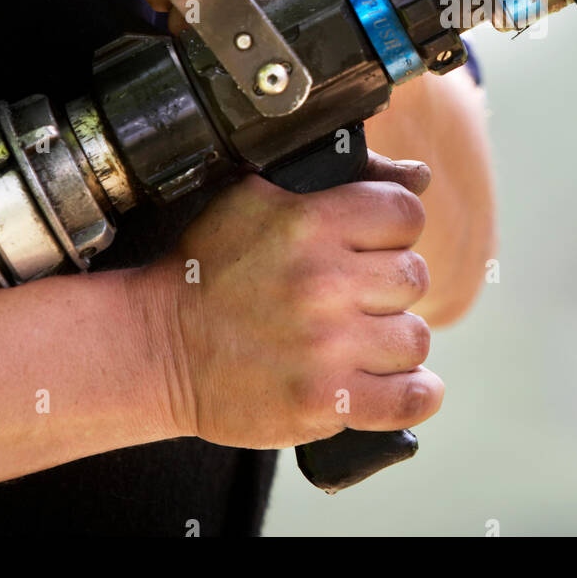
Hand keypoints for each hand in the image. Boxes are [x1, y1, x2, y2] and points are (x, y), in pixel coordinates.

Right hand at [136, 152, 443, 449]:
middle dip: (389, 286)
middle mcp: (324, 283)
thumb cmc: (209, 270)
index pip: (406, 213)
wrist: (157, 348)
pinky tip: (396, 383)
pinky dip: (413, 394)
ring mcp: (327, 347)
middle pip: (414, 277)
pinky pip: (410, 398)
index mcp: (310, 224)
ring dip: (392, 341)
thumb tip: (419, 175)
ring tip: (358, 340)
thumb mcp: (259, 198)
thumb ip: (348, 179)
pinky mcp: (324, 402)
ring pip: (414, 338)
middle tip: (354, 296)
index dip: (393, 229)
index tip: (372, 245)